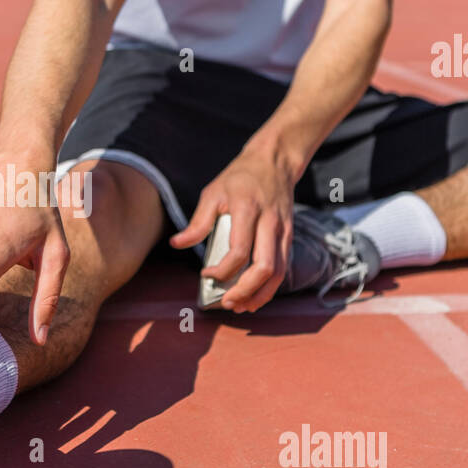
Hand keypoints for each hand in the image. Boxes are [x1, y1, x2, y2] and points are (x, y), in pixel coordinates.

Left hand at [169, 151, 294, 312]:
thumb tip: (177, 244)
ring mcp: (283, 230)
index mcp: (247, 208)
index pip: (239, 250)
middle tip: (227, 302)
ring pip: (279, 272)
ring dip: (261, 294)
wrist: (274, 161)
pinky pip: (284, 267)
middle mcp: (269, 221)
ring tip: (242, 306)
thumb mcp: (213, 192)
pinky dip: (270, 286)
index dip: (222, 270)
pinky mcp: (289, 236)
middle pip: (264, 267)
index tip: (206, 273)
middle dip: (246, 290)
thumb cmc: (239, 177)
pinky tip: (255, 296)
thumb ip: (197, 221)